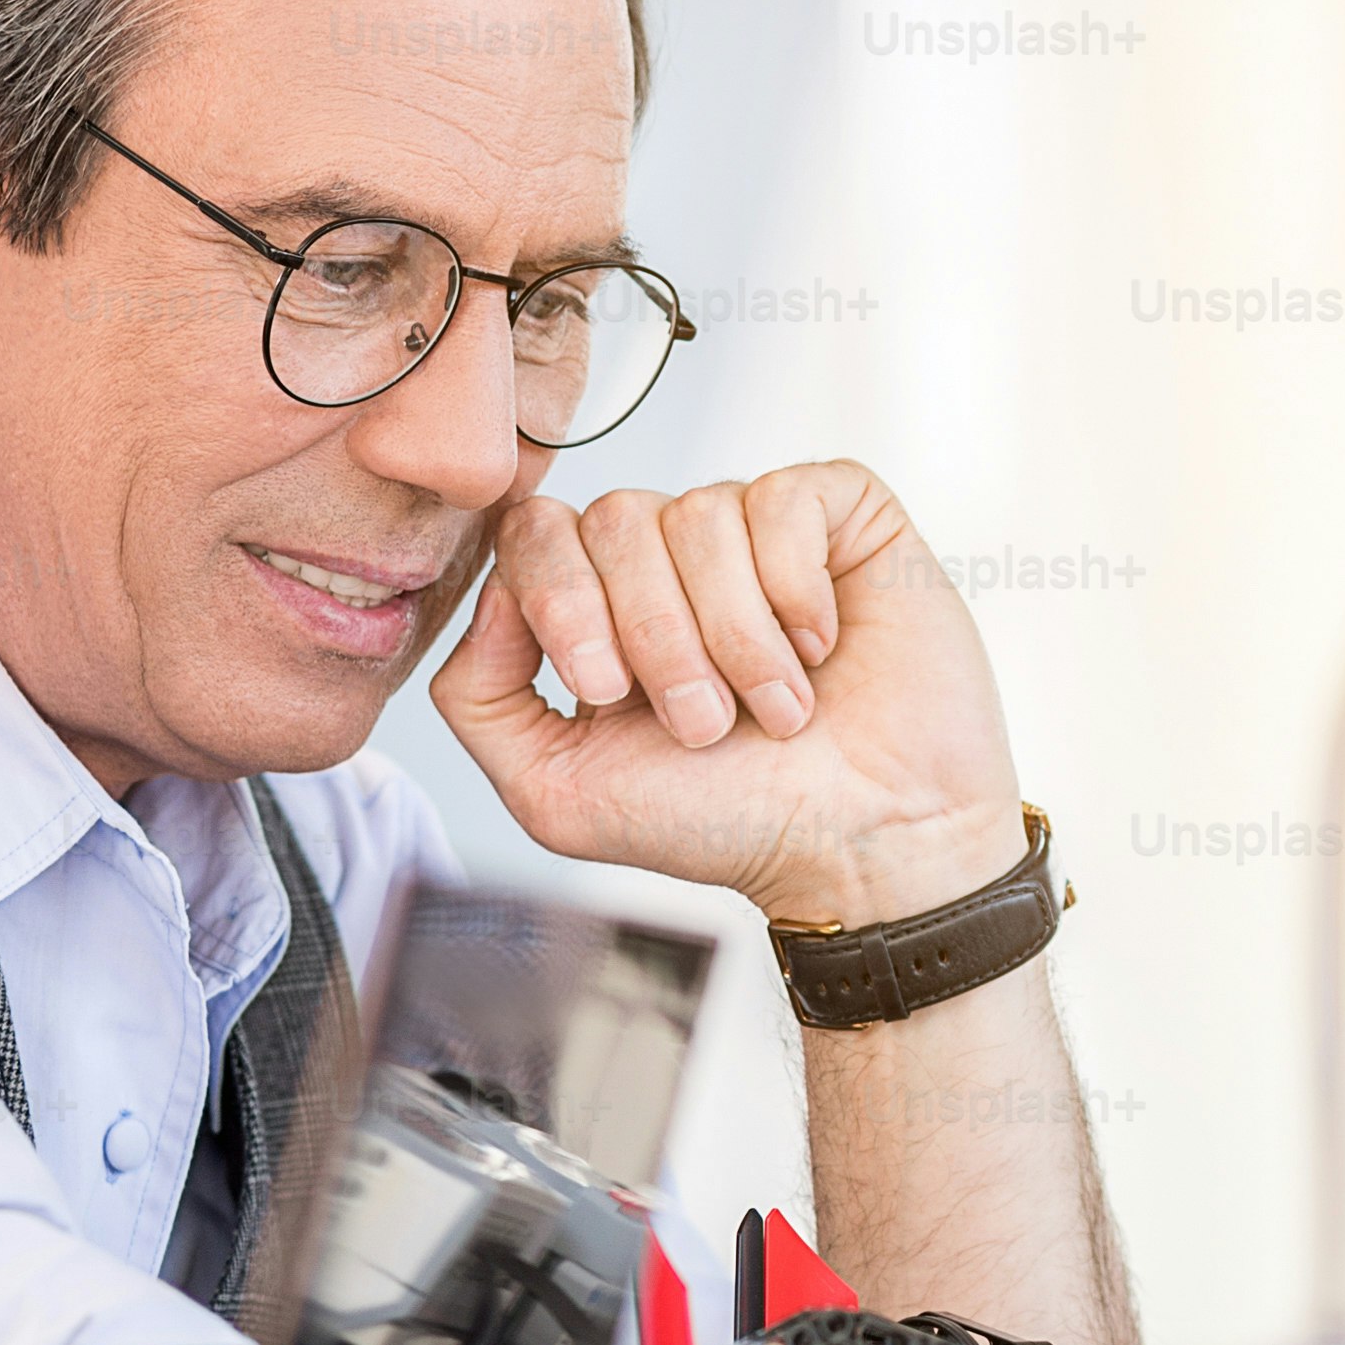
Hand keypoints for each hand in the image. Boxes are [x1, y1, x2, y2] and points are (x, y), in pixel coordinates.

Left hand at [433, 459, 1028, 929]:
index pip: (536, 533)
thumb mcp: (556, 791)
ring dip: (736, 635)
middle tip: (705, 724)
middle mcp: (672, 558)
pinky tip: (823, 647)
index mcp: (600, 608)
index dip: (563, 600)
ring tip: (777, 710)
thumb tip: (497, 595)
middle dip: (655, 635)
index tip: (606, 692)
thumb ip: (479, 697)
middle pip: (615, 518)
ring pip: (701, 515)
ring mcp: (756, 532)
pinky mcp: (840, 517)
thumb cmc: (726, 825)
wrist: (865, 846)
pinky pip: (785, 498)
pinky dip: (797, 587)